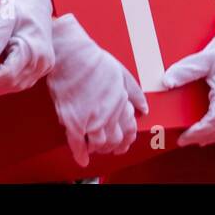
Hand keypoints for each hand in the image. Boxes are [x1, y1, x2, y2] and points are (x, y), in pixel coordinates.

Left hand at [0, 0, 54, 98]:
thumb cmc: (19, 3)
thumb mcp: (4, 18)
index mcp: (33, 50)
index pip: (5, 77)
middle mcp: (41, 62)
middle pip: (9, 85)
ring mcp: (43, 66)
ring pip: (14, 86)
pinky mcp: (39, 66)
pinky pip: (19, 82)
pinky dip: (1, 84)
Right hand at [46, 14, 147, 167]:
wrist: (70, 55)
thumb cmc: (93, 59)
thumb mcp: (121, 73)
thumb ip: (134, 92)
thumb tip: (144, 107)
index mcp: (121, 102)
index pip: (129, 129)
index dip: (127, 138)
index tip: (124, 142)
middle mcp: (108, 114)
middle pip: (114, 140)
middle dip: (113, 146)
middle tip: (110, 148)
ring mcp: (91, 119)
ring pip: (99, 144)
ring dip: (97, 149)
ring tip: (94, 148)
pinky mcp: (73, 121)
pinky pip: (78, 144)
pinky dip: (80, 154)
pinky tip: (82, 158)